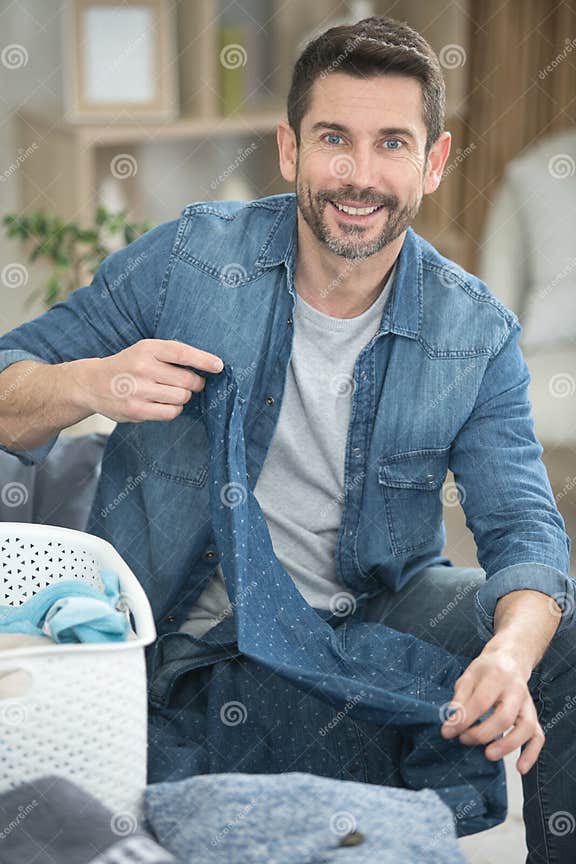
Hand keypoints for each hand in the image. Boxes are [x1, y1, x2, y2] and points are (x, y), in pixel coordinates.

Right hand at [70, 339, 223, 422]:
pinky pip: (170, 413)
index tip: (219, 366)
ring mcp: (139, 390)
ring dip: (183, 397)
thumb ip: (170, 355)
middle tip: (192, 383)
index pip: (182, 353)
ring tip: (173, 393)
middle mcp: (142, 368)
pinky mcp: (136, 410)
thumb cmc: (128, 365)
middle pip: (187, 380)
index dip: (204, 360)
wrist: (92, 384)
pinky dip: (174, 410)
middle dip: (195, 383)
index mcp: (147, 348)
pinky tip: (165, 404)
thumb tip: (207, 366)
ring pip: (181, 398)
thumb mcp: (145, 350)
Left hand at [440, 646, 543, 773]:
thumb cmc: (486, 670)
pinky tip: (520, 768)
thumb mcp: (468, 675)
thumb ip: (460, 698)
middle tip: (464, 740)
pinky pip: (538, 737)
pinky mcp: (533, 716)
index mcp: (497, 676)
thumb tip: (450, 722)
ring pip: (525, 729)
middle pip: (504, 717)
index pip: (481, 701)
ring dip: (507, 745)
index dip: (463, 719)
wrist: (510, 659)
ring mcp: (528, 704)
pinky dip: (531, 754)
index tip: (447, 731)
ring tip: (488, 755)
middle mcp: (516, 690)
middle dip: (482, 733)